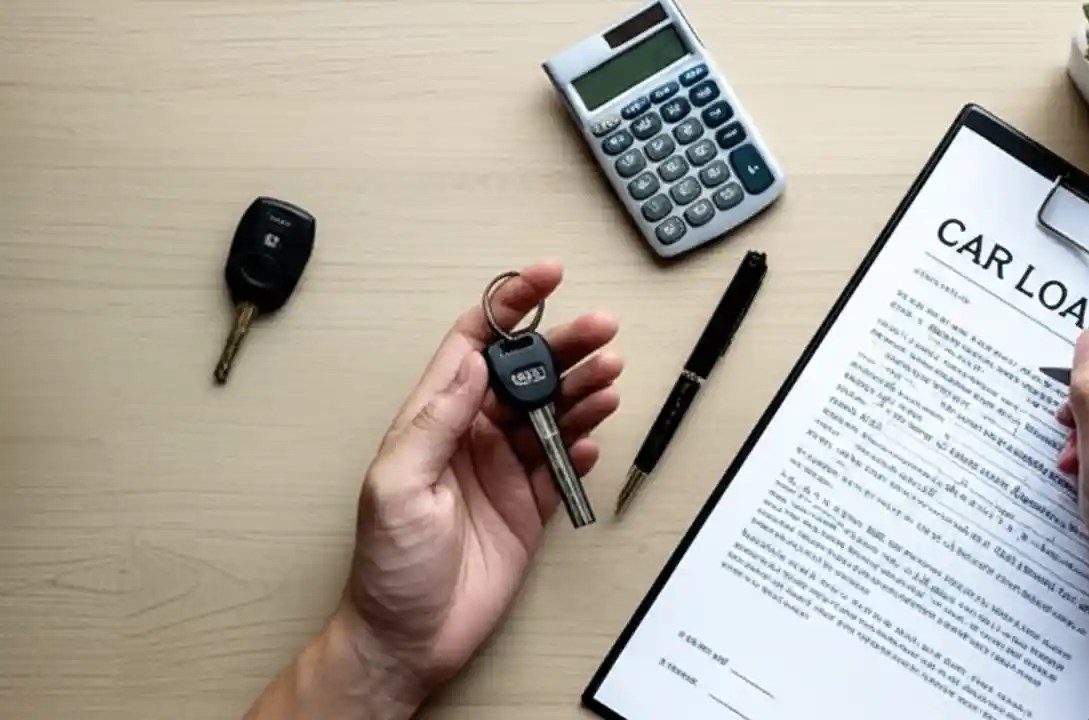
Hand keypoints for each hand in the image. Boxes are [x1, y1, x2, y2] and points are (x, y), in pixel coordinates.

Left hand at [243, 262, 622, 719]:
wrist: (409, 639)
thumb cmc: (388, 568)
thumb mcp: (397, 485)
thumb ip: (435, 420)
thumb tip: (472, 362)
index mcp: (434, 421)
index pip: (474, 345)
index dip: (508, 306)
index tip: (542, 278)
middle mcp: (471, 437)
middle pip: (525, 373)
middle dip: (564, 345)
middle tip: (601, 329)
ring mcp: (502, 469)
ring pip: (552, 412)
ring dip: (583, 388)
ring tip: (612, 372)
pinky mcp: (528, 506)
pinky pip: (563, 462)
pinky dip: (584, 441)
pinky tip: (598, 426)